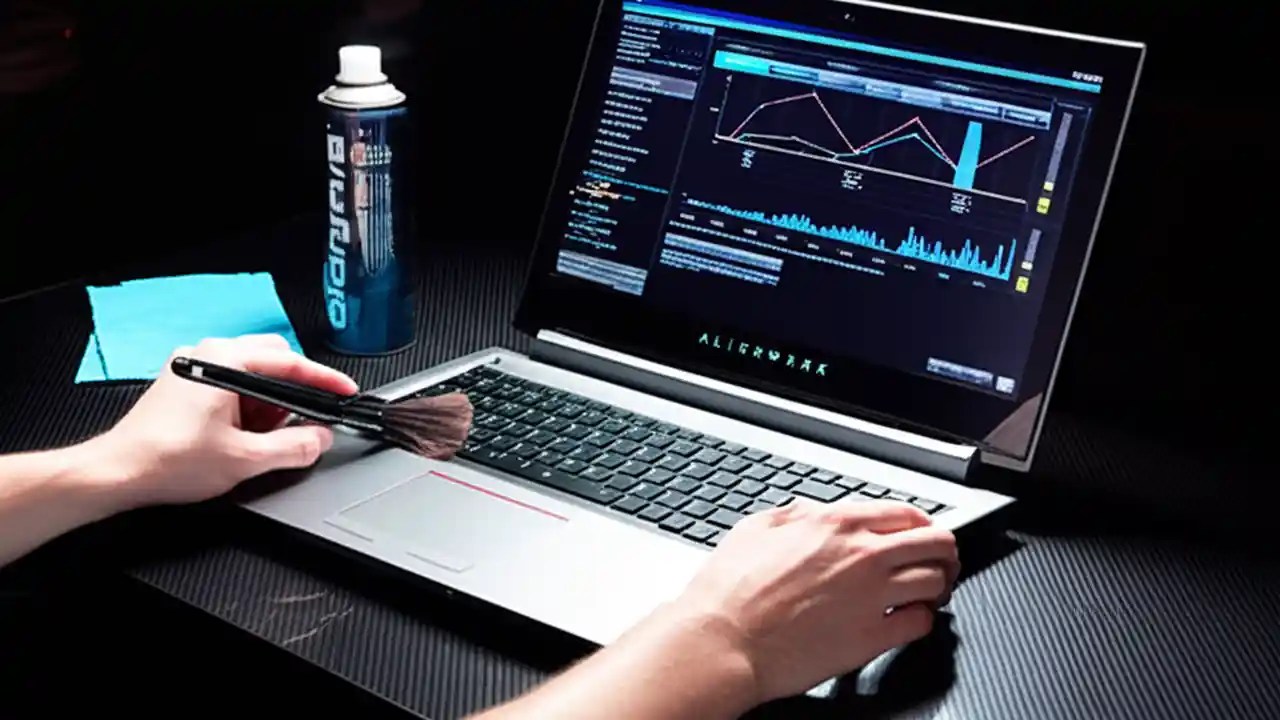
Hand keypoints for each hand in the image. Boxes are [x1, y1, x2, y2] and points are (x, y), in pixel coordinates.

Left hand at [83, 334, 358, 508]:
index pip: (291, 363)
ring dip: (268, 404)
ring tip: (262, 439)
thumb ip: (294, 447)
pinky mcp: (184, 384)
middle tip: (306, 423)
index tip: (345, 392)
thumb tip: (320, 439)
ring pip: (252, 375)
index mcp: (224, 361)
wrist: (118, 474)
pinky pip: (231, 386)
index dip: (325, 380)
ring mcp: (193, 367)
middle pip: (273, 362)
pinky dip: (247, 408)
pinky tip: (243, 436)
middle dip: (293, 394)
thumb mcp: (245, 460)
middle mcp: (207, 354)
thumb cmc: (166, 460)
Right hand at [674, 499, 958, 703]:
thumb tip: (812, 512)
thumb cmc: (730, 591)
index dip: (921, 525)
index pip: (906, 514)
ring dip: (938, 586)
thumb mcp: (755, 529)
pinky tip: (910, 621)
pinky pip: (921, 624)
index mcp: (835, 524)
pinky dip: (923, 621)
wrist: (723, 640)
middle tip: (939, 562)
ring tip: (929, 594)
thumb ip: (793, 514)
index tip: (921, 535)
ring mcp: (871, 597)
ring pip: (936, 580)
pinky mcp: (872, 638)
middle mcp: (861, 555)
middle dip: (945, 551)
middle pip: (936, 542)